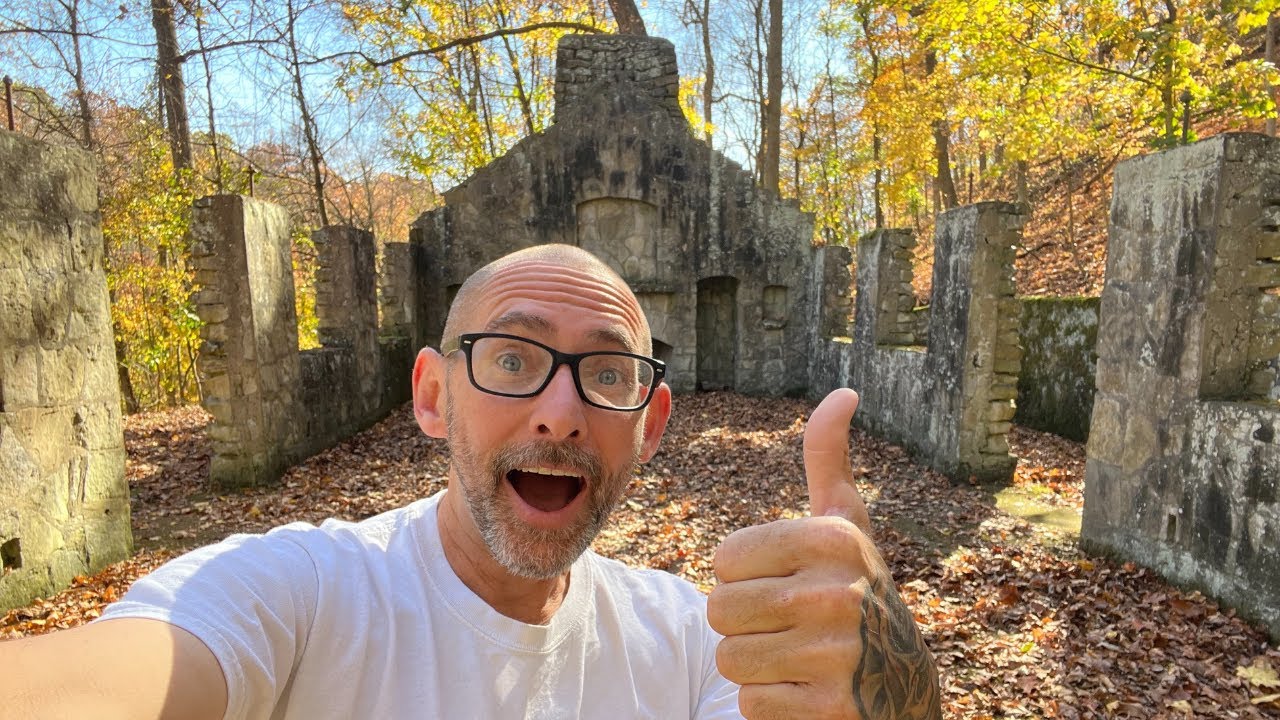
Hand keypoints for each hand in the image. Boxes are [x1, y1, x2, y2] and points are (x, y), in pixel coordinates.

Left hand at [708, 389, 940, 719]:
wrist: (904, 690)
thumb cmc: (856, 592)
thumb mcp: (846, 524)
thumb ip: (828, 458)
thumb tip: (843, 391)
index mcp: (832, 540)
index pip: (724, 559)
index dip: (745, 576)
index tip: (785, 582)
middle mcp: (838, 594)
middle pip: (719, 610)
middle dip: (744, 623)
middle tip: (788, 626)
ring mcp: (838, 656)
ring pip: (731, 660)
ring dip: (755, 665)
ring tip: (797, 657)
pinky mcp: (831, 710)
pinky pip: (750, 705)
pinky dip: (770, 704)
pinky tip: (807, 693)